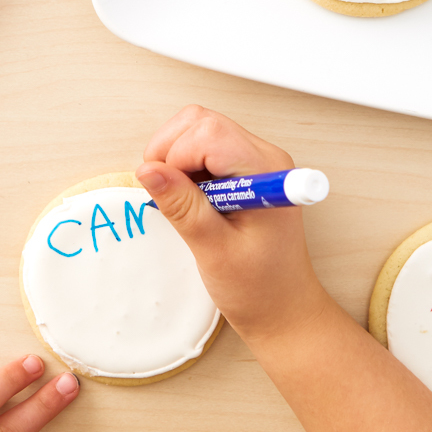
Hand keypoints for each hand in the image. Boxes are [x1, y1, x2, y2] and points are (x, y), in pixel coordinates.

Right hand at [134, 106, 330, 342]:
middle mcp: (263, 158)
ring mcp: (253, 163)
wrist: (282, 309)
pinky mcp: (242, 172)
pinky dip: (184, 171)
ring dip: (175, 162)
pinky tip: (192, 205)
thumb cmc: (260, 287)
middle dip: (170, 152)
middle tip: (168, 197)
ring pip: (197, 132)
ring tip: (183, 205)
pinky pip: (202, 151)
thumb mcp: (215, 250)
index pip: (209, 132)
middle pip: (200, 122)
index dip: (176, 156)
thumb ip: (182, 207)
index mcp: (265, 172)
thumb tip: (148, 170)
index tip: (166, 193)